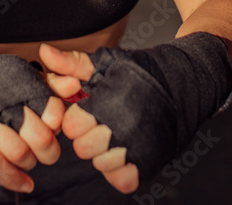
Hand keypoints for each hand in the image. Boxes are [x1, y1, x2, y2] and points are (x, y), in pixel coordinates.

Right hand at [0, 47, 67, 193]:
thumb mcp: (23, 74)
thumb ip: (50, 82)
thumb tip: (74, 87)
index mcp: (22, 88)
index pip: (52, 111)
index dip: (56, 122)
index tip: (52, 124)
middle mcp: (7, 107)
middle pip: (39, 137)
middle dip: (47, 147)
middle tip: (45, 146)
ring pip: (19, 154)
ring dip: (29, 162)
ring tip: (29, 156)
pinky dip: (13, 179)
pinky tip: (26, 184)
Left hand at [39, 34, 231, 193]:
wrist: (187, 83)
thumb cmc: (143, 71)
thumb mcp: (106, 62)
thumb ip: (72, 63)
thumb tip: (44, 52)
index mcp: (108, 100)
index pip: (72, 125)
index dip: (77, 119)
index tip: (89, 111)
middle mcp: (123, 126)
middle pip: (83, 148)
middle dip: (89, 136)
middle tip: (104, 123)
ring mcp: (138, 147)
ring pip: (102, 165)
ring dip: (106, 154)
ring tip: (118, 136)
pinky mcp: (151, 164)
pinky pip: (122, 180)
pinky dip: (122, 170)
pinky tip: (127, 152)